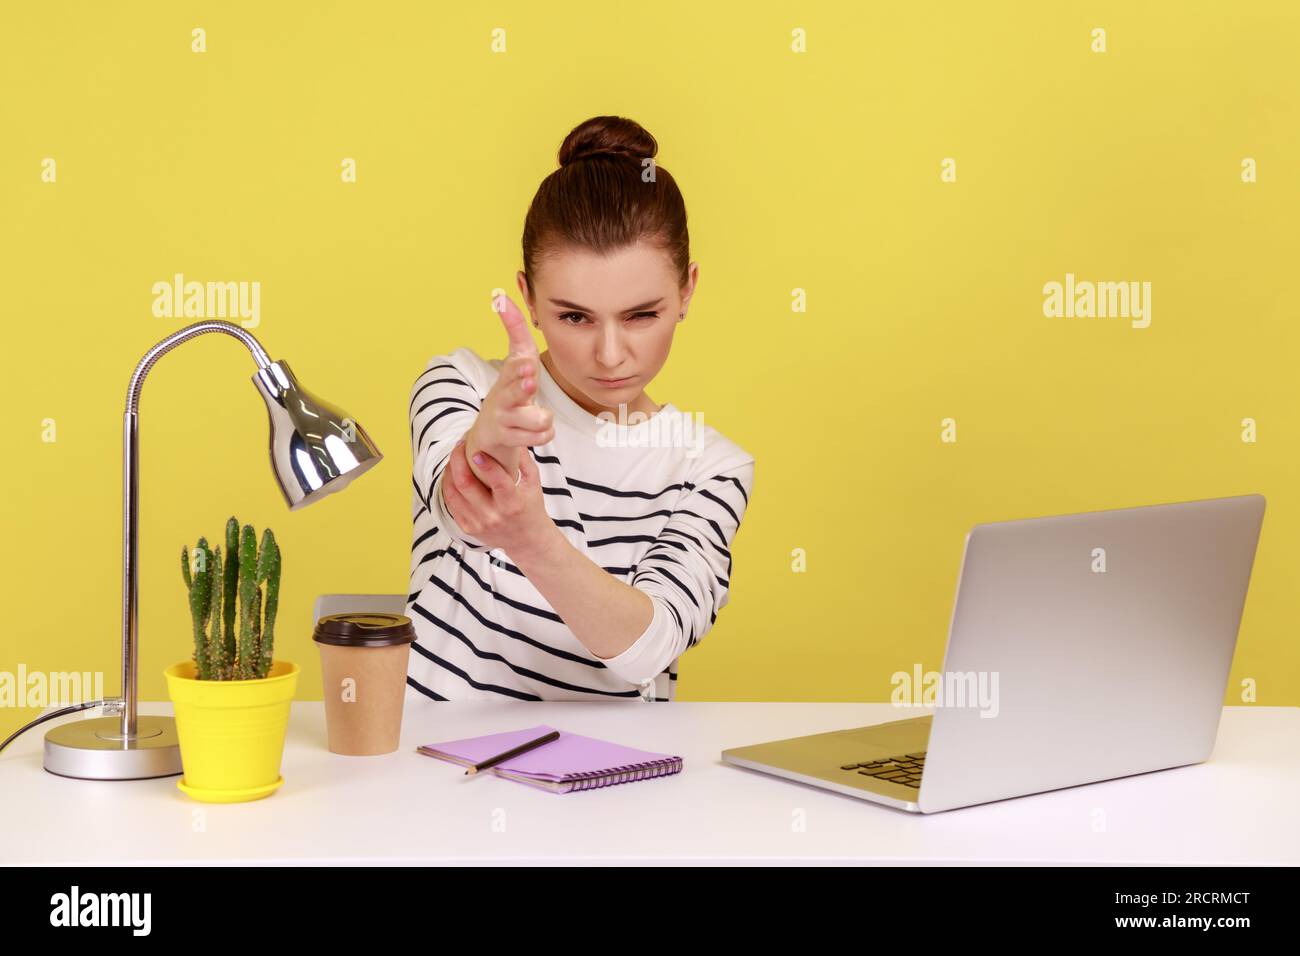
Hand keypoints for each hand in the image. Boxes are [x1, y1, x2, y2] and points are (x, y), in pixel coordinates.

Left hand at [442, 435, 557, 559]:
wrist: (527, 540)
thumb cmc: (531, 507)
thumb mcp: (534, 483)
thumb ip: (523, 460)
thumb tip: (512, 436)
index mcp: (512, 503)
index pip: (497, 482)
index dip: (484, 464)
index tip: (475, 448)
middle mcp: (493, 515)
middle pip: (466, 484)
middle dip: (458, 460)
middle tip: (460, 445)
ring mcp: (478, 523)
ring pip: (453, 492)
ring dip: (450, 470)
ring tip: (454, 456)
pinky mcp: (467, 528)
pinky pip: (450, 503)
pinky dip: (447, 485)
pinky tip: (451, 473)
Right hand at [465, 293, 554, 484]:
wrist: (491, 431)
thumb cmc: (512, 389)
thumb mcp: (516, 359)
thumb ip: (514, 328)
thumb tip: (500, 295)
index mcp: (508, 375)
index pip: (513, 368)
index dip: (520, 367)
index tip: (525, 362)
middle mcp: (502, 396)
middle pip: (514, 393)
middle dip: (521, 388)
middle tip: (529, 383)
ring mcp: (504, 419)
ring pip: (537, 420)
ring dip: (543, 419)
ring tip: (538, 417)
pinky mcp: (508, 439)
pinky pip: (542, 437)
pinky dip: (545, 434)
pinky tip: (537, 429)